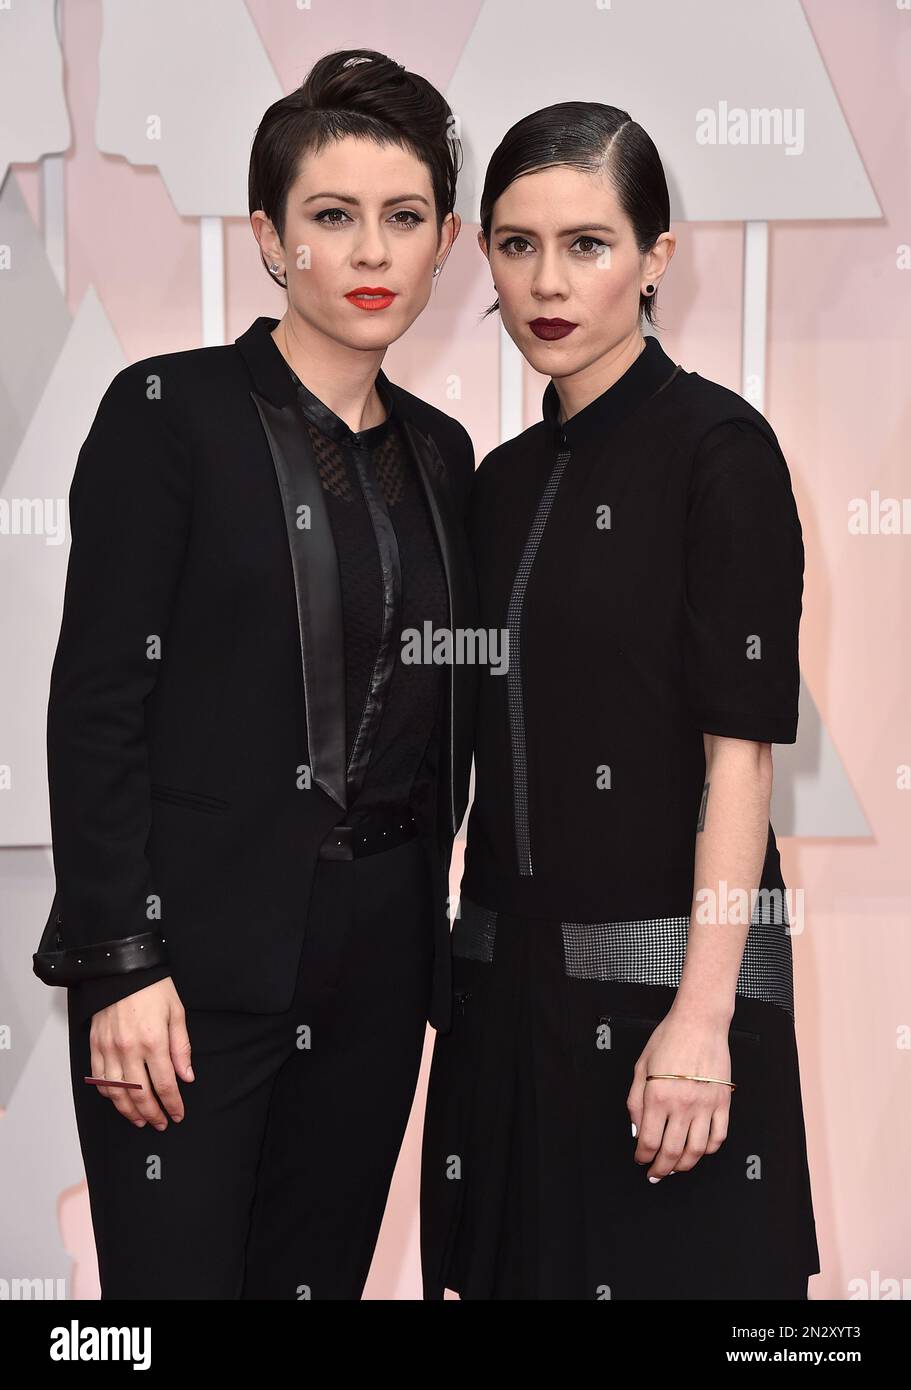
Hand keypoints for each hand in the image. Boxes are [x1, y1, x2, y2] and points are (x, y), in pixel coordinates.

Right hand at [89, 977, 193, 1128]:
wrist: (122, 968)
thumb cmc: (152, 987)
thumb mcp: (176, 1012)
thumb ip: (182, 1047)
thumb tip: (186, 1076)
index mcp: (153, 1041)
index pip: (165, 1084)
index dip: (172, 1104)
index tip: (177, 1114)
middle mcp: (129, 1049)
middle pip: (140, 1094)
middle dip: (152, 1114)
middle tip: (161, 1123)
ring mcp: (109, 1049)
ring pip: (117, 1092)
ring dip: (129, 1111)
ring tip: (140, 1120)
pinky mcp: (95, 1045)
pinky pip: (99, 1078)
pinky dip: (109, 1094)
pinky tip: (118, 1099)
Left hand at [626, 1007, 732, 1180]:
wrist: (699, 1022)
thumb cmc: (669, 1039)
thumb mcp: (641, 1066)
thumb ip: (636, 1100)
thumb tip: (637, 1129)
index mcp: (657, 1095)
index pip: (649, 1141)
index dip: (643, 1157)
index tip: (641, 1159)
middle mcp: (682, 1104)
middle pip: (671, 1152)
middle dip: (661, 1169)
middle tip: (656, 1173)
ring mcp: (705, 1105)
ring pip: (696, 1150)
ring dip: (684, 1165)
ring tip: (676, 1167)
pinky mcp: (722, 1103)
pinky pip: (719, 1137)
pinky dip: (709, 1150)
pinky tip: (700, 1150)